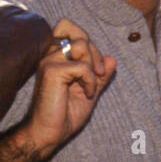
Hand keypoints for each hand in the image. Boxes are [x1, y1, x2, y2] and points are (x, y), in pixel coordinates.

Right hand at [16, 18, 115, 156]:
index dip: (88, 42)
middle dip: (94, 52)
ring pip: (81, 45)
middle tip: (98, 74)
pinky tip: (87, 94)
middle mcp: (50, 55)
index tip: (96, 67)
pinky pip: (82, 66)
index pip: (69, 28)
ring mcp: (49, 61)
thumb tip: (111, 58)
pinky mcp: (51, 71)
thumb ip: (100, 74)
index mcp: (56, 56)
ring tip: (90, 85)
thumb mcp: (90, 90)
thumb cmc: (65, 114)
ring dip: (93, 66)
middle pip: (77, 31)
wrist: (50, 133)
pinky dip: (91, 80)